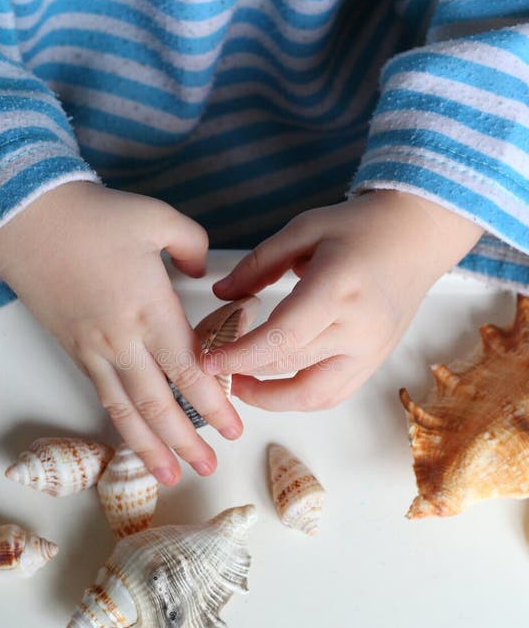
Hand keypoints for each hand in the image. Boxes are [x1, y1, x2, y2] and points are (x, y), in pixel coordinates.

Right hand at [0, 181, 242, 482]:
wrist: (24, 220)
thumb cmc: (92, 216)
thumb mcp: (158, 217)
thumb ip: (193, 246)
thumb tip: (205, 274)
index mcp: (151, 310)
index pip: (190, 372)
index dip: (215, 405)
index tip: (235, 429)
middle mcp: (123, 341)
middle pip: (159, 405)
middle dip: (186, 443)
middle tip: (208, 469)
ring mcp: (94, 350)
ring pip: (125, 412)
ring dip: (149, 448)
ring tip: (168, 476)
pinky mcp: (74, 350)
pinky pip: (101, 396)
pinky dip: (119, 423)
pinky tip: (132, 437)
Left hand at [202, 190, 483, 409]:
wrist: (419, 236)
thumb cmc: (364, 227)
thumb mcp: (305, 228)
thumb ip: (260, 263)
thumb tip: (221, 293)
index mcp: (338, 288)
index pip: (281, 338)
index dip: (239, 356)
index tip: (208, 361)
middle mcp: (359, 327)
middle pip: (290, 368)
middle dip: (245, 376)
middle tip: (215, 368)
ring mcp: (371, 350)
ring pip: (313, 396)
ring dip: (272, 400)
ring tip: (241, 385)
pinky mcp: (376, 361)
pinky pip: (334, 394)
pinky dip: (300, 398)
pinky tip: (276, 385)